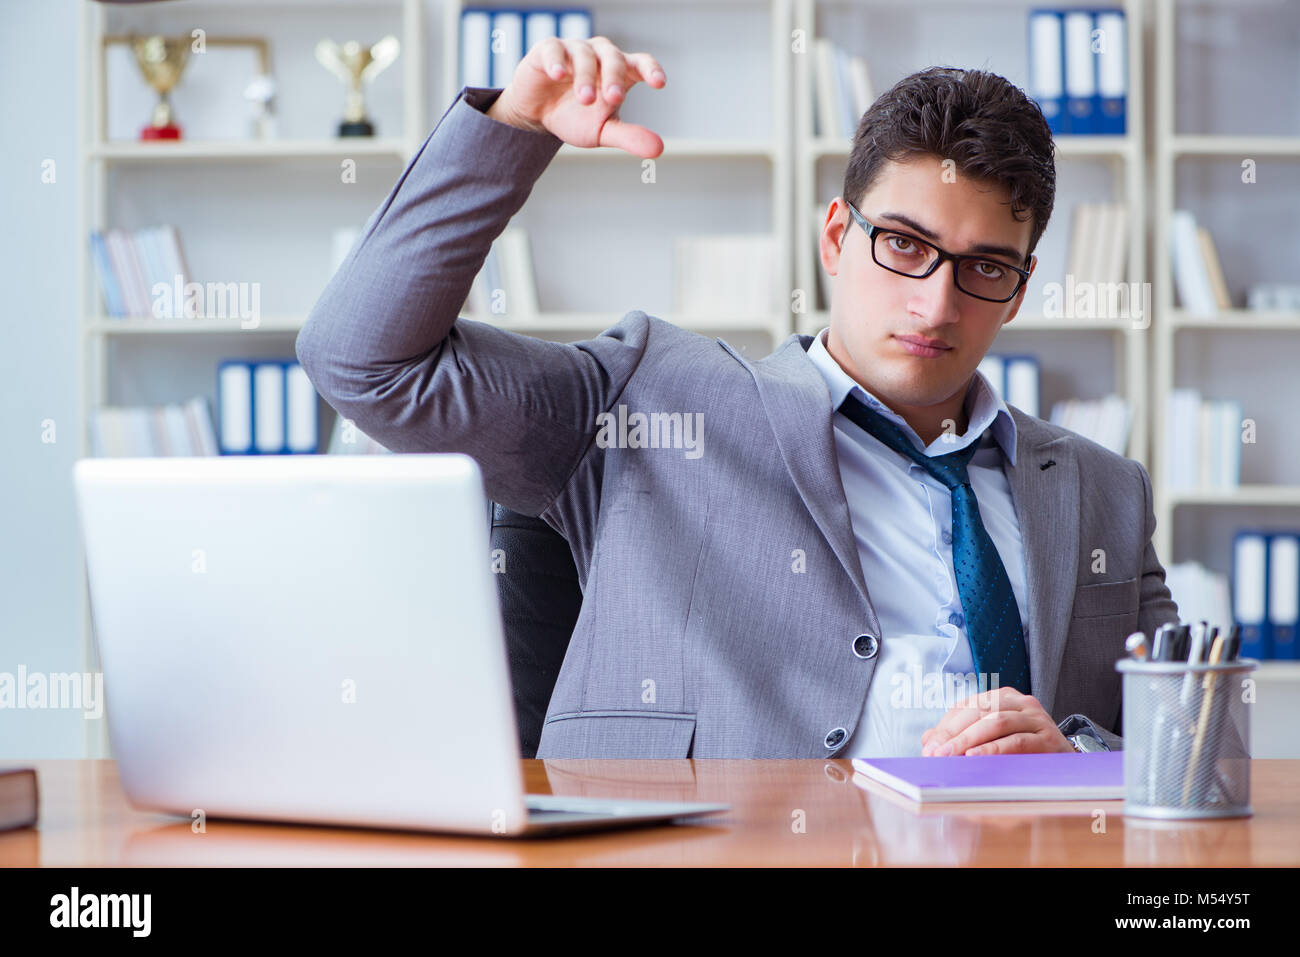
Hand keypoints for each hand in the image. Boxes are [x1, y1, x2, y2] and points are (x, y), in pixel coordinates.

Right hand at [486, 36, 665, 157]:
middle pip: (613, 58)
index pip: (641, 63)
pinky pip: (554, 49)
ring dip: (585, 77)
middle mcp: (600, 55)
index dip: (651, 70)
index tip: (659, 84)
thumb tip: (658, 150)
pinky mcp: (547, 50)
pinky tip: (558, 74)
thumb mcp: (603, 131)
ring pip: (585, 55)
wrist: (539, 116)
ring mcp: (574, 49)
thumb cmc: (576, 118)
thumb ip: (629, 137)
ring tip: (585, 99)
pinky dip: (557, 61)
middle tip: (613, 98)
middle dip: (614, 77)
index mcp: (620, 72)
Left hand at [920, 687, 1072, 755]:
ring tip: (952, 756)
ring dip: (971, 739)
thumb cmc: (1021, 749)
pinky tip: (976, 757)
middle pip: (980, 710)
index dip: (946, 726)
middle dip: (955, 733)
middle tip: (937, 753)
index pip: (967, 706)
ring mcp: (1037, 718)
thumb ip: (960, 736)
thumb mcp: (989, 739)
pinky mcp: (1049, 738)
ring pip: (997, 721)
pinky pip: (1018, 741)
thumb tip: (929, 742)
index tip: (930, 748)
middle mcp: (1021, 702)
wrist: (1065, 764)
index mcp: (1002, 697)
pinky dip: (994, 749)